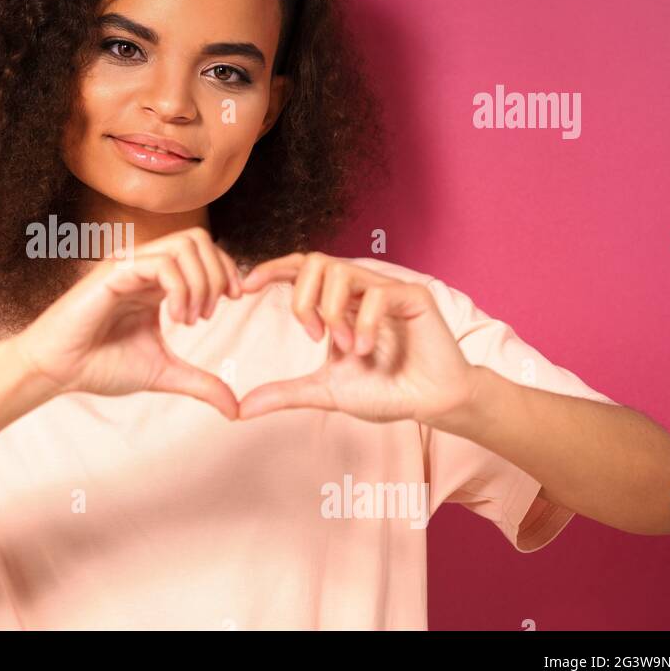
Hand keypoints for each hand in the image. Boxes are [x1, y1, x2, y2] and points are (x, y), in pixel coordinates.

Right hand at [6, 227, 243, 418]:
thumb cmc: (100, 366)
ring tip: (190, 320)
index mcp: (157, 281)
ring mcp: (130, 265)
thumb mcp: (164, 372)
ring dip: (200, 282)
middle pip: (200, 240)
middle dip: (218, 274)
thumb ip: (201, 383)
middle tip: (210, 314)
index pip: (204, 253)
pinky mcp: (115, 272)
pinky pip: (162, 264)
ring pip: (185, 245)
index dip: (227, 271)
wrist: (58, 371)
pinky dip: (181, 290)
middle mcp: (145, 266)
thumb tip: (236, 409)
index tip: (233, 302)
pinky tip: (175, 320)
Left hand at [236, 251, 478, 424]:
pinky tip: (366, 350)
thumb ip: (284, 393)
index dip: (272, 269)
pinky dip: (364, 323)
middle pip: (314, 261)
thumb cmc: (385, 391)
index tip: (245, 287)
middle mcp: (359, 290)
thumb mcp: (326, 390)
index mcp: (338, 303)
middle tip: (312, 335)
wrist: (431, 404)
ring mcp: (386, 289)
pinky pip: (376, 293)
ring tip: (346, 348)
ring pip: (341, 271)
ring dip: (333, 312)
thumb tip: (239, 409)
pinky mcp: (413, 296)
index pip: (300, 270)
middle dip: (303, 298)